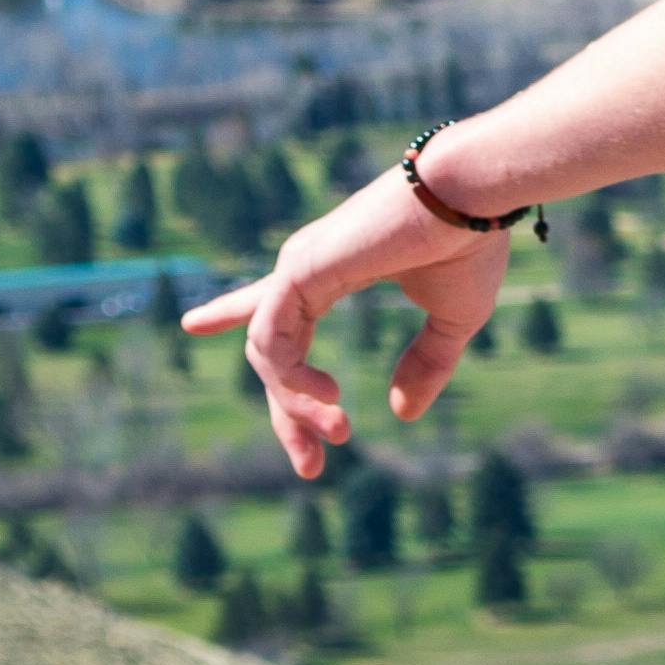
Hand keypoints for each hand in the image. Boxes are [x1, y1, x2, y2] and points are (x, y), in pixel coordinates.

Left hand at [180, 174, 512, 479]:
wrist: (474, 197)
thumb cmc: (470, 245)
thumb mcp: (453, 320)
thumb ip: (425, 363)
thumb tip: (400, 413)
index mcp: (332, 269)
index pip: (270, 300)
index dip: (228, 311)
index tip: (190, 324)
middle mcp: (305, 266)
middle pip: (269, 351)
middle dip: (286, 413)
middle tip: (310, 466)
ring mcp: (297, 266)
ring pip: (268, 355)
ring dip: (297, 407)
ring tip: (341, 430)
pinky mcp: (299, 271)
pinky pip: (272, 343)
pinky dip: (293, 381)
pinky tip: (329, 398)